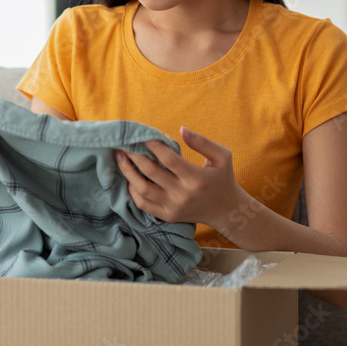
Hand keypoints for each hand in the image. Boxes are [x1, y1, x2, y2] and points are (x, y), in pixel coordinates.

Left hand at [114, 126, 246, 227]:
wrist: (226, 210)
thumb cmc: (223, 178)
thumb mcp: (222, 156)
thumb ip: (202, 142)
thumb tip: (181, 129)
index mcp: (196, 178)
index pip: (169, 159)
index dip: (154, 146)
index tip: (143, 135)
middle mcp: (183, 194)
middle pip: (152, 173)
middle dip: (135, 156)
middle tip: (124, 144)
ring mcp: (174, 207)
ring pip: (143, 190)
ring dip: (129, 173)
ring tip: (120, 158)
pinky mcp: (168, 216)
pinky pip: (144, 204)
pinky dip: (133, 191)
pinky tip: (129, 178)